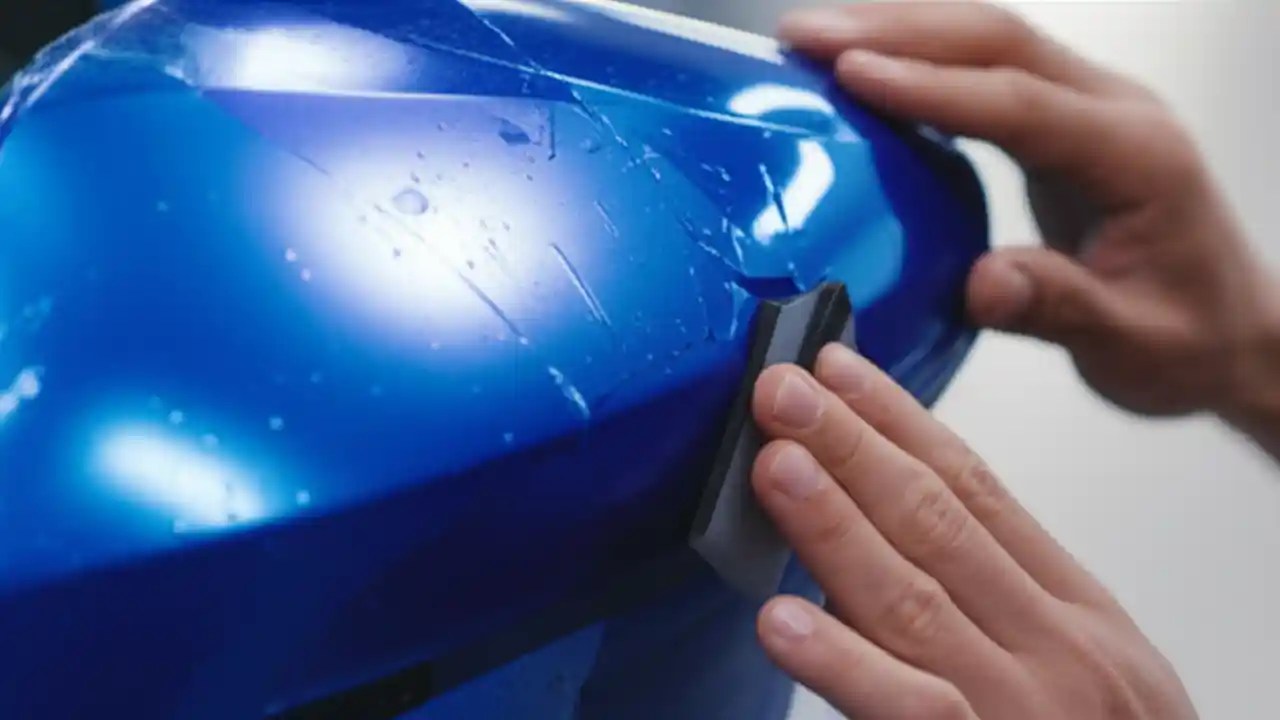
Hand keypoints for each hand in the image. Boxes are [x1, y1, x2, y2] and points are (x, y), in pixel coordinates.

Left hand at [748, 344, 1196, 718]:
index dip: (898, 421)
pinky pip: (906, 710)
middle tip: (782, 388)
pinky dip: (841, 663)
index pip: (975, 486)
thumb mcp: (1077, 660)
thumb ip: (994, 593)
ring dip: (834, 528)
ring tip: (775, 467)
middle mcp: (1054, 646)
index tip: (839, 368)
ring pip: (912, 600)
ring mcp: (1021, 709)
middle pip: (936, 522)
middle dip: (851, 447)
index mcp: (1074, 606)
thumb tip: (878, 521)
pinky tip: (779, 621)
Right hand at [780, 1, 1279, 418]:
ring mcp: (1089, 107)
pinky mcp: (1062, 121)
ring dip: (901, 30)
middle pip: (999, 41)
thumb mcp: (1131, 344)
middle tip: (805, 37)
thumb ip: (1059, 309)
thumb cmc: (1188, 340)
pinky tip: (867, 67)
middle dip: (895, 30)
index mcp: (1135, 157)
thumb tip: (980, 284)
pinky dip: (921, 58)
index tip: (852, 74)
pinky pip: (987, 68)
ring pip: (990, 39)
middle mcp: (1115, 111)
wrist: (1231, 332)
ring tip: (815, 39)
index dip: (932, 87)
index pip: (1021, 102)